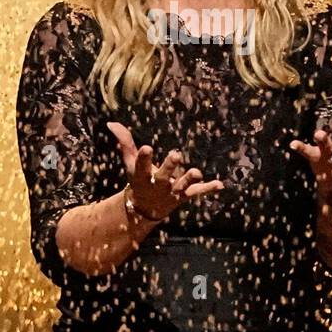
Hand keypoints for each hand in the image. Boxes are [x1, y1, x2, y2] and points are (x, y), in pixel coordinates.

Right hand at [107, 122, 223, 221]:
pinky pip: (197, 192)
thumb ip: (125, 142)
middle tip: (176, 156)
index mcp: (143, 176)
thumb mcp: (130, 163)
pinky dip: (208, 188)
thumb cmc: (139, 180)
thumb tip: (112, 122)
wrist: (144, 209)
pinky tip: (220, 185)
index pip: (142, 165)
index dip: (144, 157)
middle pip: (164, 175)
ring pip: (182, 185)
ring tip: (197, 172)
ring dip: (189, 179)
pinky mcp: (184, 195)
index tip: (147, 148)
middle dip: (169, 167)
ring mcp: (172, 191)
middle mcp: (158, 184)